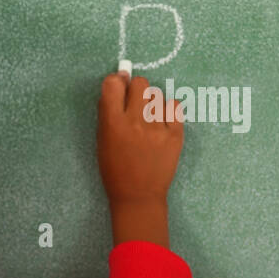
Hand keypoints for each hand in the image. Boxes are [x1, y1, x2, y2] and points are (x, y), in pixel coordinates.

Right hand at [97, 71, 183, 245]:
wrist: (139, 196)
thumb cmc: (115, 169)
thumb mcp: (102, 140)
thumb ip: (108, 112)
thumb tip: (118, 82)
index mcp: (113, 123)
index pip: (114, 83)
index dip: (117, 83)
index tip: (120, 89)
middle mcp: (136, 122)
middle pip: (141, 83)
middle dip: (137, 90)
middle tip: (136, 105)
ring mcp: (158, 128)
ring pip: (158, 95)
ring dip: (152, 103)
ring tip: (150, 121)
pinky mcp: (176, 135)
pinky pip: (175, 106)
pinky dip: (168, 112)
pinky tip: (163, 124)